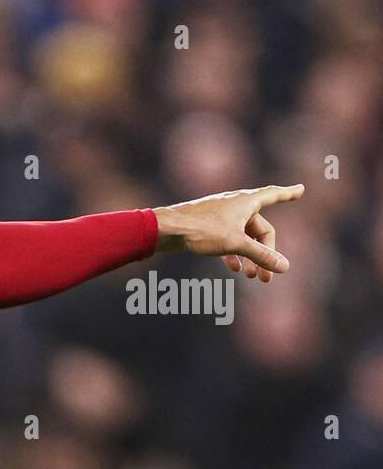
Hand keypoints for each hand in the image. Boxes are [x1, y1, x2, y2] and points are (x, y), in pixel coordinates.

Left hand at [153, 183, 304, 282]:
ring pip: (244, 237)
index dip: (289, 194)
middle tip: (266, 278)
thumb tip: (285, 267)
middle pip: (260, 229)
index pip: (274, 195)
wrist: (167, 229)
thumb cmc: (202, 230)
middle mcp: (236, 204)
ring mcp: (222, 215)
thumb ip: (261, 256)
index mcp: (247, 201)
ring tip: (252, 277)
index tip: (301, 190)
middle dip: (265, 253)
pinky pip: (229, 239)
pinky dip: (234, 253)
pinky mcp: (209, 226)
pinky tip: (234, 269)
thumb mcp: (236, 244)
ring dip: (250, 256)